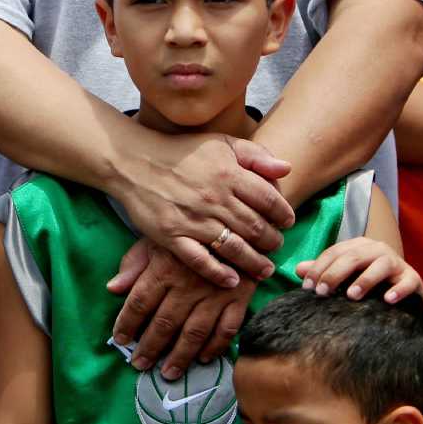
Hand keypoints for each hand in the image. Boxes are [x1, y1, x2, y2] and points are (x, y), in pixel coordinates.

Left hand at [106, 242, 253, 378]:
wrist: (238, 222)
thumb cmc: (191, 231)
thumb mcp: (158, 239)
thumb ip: (134, 264)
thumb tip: (112, 288)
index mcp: (165, 268)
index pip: (140, 302)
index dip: (127, 323)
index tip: (119, 339)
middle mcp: (188, 284)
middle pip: (164, 323)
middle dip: (150, 347)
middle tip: (139, 364)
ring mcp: (215, 293)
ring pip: (194, 332)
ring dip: (180, 356)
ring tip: (168, 373)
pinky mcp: (239, 298)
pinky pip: (227, 329)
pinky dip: (216, 347)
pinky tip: (204, 358)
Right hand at [111, 134, 293, 286]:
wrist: (133, 162)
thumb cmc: (182, 152)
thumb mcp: (221, 142)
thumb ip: (255, 154)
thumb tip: (286, 169)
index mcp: (228, 174)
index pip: (269, 200)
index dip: (284, 214)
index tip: (288, 222)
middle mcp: (214, 199)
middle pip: (256, 228)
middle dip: (272, 241)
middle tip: (276, 246)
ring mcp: (193, 220)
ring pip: (234, 248)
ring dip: (254, 262)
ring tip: (264, 270)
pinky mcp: (172, 237)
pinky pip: (200, 261)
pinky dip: (219, 274)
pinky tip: (233, 281)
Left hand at [292, 237, 422, 302]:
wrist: (404, 295)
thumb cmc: (368, 286)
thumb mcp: (345, 278)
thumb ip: (324, 272)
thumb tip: (298, 269)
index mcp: (359, 247)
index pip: (334, 253)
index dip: (319, 269)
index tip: (306, 287)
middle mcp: (378, 250)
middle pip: (354, 257)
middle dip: (335, 274)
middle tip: (322, 293)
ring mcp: (397, 263)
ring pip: (381, 265)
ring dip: (366, 280)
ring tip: (352, 295)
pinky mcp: (413, 278)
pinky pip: (408, 281)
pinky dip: (399, 290)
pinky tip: (388, 300)